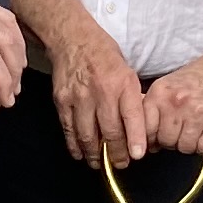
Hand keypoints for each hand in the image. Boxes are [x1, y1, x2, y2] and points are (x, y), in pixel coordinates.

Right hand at [45, 20, 150, 167]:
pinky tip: (81, 153)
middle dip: (117, 153)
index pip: (132, 117)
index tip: (137, 155)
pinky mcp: (62, 101)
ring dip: (96, 155)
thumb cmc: (104, 56)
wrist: (73, 39)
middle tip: (121, 163)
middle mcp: (102, 91)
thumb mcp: (127, 73)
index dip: (135, 139)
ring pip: (88, 136)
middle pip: (110, 132)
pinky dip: (75, 146)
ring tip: (101, 163)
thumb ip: (132, 100)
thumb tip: (140, 130)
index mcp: (123, 83)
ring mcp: (79, 97)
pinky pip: (69, 130)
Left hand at [143, 56, 202, 159]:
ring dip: (191, 144)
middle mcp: (177, 103)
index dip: (151, 139)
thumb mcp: (167, 86)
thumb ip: (153, 110)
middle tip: (182, 132)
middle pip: (166, 141)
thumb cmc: (196, 79)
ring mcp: (198, 112)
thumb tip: (147, 143)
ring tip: (196, 132)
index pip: (146, 129)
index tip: (158, 140)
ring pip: (186, 147)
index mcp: (160, 93)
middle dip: (173, 142)